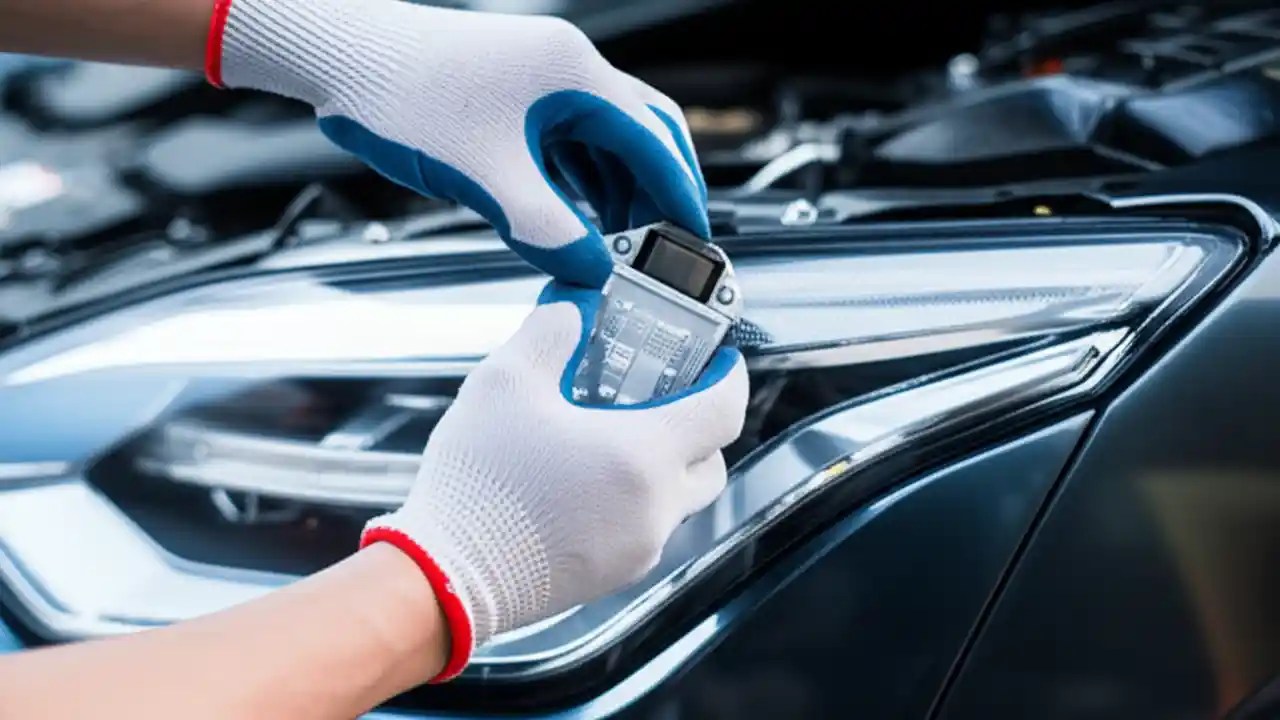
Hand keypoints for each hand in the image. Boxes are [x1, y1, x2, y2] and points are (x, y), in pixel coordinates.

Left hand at [209, 0, 708, 286]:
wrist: (338, 57)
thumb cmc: (403, 95)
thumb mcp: (487, 179)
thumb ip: (547, 230)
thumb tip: (591, 270)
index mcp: (574, 75)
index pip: (653, 140)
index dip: (679, 195)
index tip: (694, 237)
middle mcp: (565, 70)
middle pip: (640, 135)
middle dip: (658, 192)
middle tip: (666, 244)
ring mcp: (538, 81)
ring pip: (601, 142)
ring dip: (617, 191)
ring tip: (622, 242)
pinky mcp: (511, 97)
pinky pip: (564, 145)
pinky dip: (578, 183)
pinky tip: (576, 218)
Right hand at [359, 283, 747, 681]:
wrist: (446, 578)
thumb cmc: (480, 488)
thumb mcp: (505, 382)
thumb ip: (549, 334)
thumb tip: (571, 312)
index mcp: (644, 456)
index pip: (724, 410)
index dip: (729, 376)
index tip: (719, 360)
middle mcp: (655, 508)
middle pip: (710, 461)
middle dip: (697, 425)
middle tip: (663, 396)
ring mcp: (638, 548)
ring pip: (678, 499)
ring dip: (661, 465)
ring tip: (609, 436)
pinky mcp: (614, 575)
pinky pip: (645, 528)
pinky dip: (633, 499)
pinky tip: (582, 480)